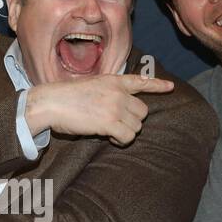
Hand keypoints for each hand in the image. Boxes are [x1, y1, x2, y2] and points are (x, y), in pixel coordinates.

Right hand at [25, 75, 174, 146]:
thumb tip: (117, 109)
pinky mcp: (110, 122)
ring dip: (126, 131)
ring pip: (137, 126)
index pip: (141, 81)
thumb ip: (107, 92)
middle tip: (116, 124)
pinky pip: (128, 136)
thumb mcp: (91, 86)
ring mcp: (115, 106)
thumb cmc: (65, 97)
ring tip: (110, 131)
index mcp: (114, 81)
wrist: (51, 102)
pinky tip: (109, 137)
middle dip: (132, 120)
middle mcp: (118, 92)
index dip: (157, 85)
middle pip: (142, 111)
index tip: (170, 87)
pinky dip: (121, 140)